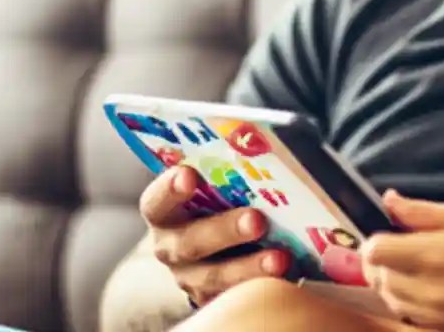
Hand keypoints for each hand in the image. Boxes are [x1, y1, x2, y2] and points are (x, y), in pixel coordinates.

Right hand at [140, 166, 290, 305]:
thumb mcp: (209, 186)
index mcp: (162, 213)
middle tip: (256, 219)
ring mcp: (190, 277)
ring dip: (249, 266)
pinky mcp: (213, 298)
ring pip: (215, 276)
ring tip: (280, 258)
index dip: (171, 189)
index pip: (157, 201)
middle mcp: (170, 247)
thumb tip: (260, 143)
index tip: (190, 175)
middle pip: (190, 243)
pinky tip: (286, 273)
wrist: (210, 247)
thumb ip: (222, 173)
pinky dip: (260, 285)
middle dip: (224, 231)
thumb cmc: (213, 202)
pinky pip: (235, 296)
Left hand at [361, 190, 443, 330]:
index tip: (384, 237)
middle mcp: (431, 288)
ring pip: (392, 301)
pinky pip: (410, 317)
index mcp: (433, 254)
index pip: (376, 253)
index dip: (373, 242)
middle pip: (379, 278)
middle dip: (379, 264)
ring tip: (410, 269)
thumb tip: (388, 200)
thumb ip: (418, 211)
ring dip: (391, 284)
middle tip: (395, 251)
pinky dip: (408, 303)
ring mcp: (438, 314)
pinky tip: (424, 288)